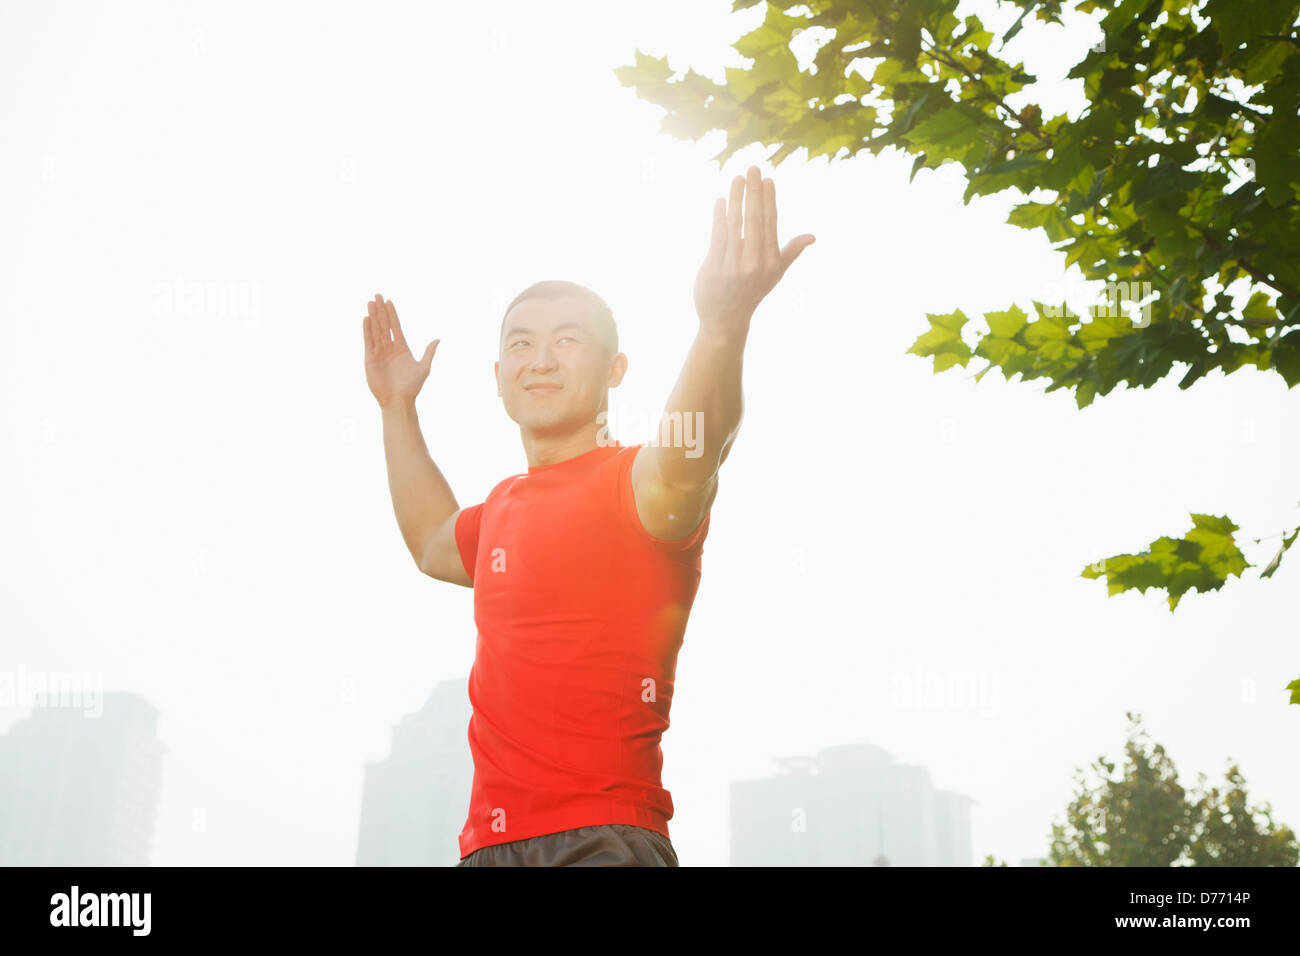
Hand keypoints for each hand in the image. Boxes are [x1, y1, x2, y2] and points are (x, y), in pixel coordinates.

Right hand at [362, 294, 438, 407]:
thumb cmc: (412, 387)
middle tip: (377, 295)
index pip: (396, 327)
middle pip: (384, 325)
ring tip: (370, 302)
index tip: (389, 301)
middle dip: (381, 310)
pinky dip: (367, 329)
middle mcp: (389, 348)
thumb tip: (437, 339)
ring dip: (373, 316)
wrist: (398, 400)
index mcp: (402, 348)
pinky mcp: (370, 358)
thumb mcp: (424, 367)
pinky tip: (366, 318)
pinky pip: (368, 341)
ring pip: (376, 330)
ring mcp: (379, 352)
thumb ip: (429, 352)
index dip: (392, 314)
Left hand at [693, 165, 814, 339]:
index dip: (769, 199)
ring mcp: (734, 264)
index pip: (771, 223)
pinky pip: (718, 235)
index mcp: (771, 261)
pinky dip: (719, 216)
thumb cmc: (751, 293)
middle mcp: (755, 262)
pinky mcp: (715, 266)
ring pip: (735, 223)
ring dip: (736, 197)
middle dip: (754, 191)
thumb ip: (791, 253)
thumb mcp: (775, 275)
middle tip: (752, 168)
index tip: (767, 179)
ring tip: (736, 178)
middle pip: (755, 218)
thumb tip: (812, 236)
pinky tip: (721, 201)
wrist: (725, 320)